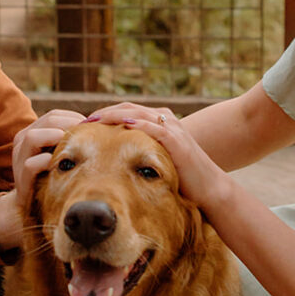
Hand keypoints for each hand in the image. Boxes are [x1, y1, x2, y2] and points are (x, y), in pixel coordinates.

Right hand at [11, 108, 85, 212]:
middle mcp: (22, 141)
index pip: (54, 115)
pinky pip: (30, 165)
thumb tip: (97, 126)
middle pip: (47, 121)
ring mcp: (19, 159)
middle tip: (85, 134)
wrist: (31, 204)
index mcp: (32, 132)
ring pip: (32, 137)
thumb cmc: (51, 175)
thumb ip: (69, 139)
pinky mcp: (21, 178)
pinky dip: (43, 162)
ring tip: (68, 143)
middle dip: (68, 125)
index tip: (90, 129)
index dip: (73, 118)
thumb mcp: (58, 153)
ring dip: (53, 137)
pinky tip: (54, 162)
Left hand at [85, 103, 229, 212]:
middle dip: (106, 112)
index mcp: (160, 122)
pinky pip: (154, 128)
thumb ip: (142, 152)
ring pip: (139, 113)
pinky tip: (123, 126)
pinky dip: (138, 124)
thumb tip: (116, 159)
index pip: (128, 110)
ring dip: (115, 115)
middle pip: (129, 108)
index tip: (86, 122)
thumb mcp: (159, 159)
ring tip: (95, 120)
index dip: (107, 114)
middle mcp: (166, 120)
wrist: (210, 188)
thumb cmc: (183, 177)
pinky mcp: (177, 141)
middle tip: (84, 119)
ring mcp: (172, 128)